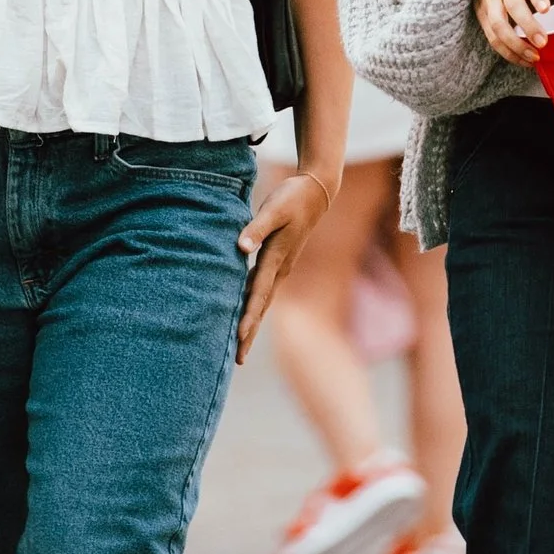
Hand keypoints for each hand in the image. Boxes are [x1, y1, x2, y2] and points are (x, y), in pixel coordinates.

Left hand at [235, 168, 331, 361]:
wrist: (315, 192)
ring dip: (251, 323)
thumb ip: (256, 228)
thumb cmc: (293, 198)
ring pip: (262, 301)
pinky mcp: (277, 261)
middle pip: (261, 306)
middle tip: (238, 360)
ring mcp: (280, 267)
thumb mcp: (274, 209)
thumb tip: (242, 247)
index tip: (239, 336)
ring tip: (239, 346)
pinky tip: (242, 314)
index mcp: (277, 259)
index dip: (249, 315)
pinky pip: (261, 290)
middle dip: (249, 333)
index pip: (259, 293)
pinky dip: (252, 305)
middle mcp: (280, 269)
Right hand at [474, 0, 553, 69]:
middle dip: (527, 25)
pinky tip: (524, 61)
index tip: (546, 9)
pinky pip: (492, 38)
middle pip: (512, 4)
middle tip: (543, 43)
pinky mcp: (482, 17)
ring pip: (498, 25)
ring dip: (515, 44)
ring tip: (534, 57)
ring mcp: (490, 2)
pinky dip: (508, 53)